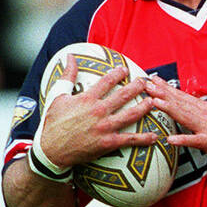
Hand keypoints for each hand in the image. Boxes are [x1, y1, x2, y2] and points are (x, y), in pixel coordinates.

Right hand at [41, 53, 159, 169]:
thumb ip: (68, 76)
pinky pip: (130, 140)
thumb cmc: (53, 123)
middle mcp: (98, 111)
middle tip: (146, 83)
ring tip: (153, 102)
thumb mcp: (58, 96)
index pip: (107, 81)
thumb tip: (70, 57)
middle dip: (137, 88)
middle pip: (123, 96)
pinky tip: (155, 136)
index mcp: (87, 98)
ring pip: (130, 115)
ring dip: (144, 108)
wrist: (51, 150)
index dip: (118, 73)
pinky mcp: (108, 143)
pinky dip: (143, 139)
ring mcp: (105, 127)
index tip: (126, 70)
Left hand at [144, 76, 206, 165]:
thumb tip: (195, 108)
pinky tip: (170, 139)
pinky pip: (195, 141)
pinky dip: (183, 139)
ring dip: (168, 109)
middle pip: (180, 103)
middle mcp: (205, 115)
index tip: (154, 81)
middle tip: (145, 84)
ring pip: (185, 117)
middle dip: (162, 93)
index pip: (184, 97)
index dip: (168, 89)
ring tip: (153, 101)